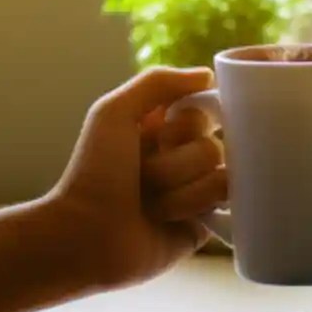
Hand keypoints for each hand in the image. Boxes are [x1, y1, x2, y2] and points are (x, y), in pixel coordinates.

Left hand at [49, 67, 227, 290]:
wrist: (85, 235)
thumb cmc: (94, 173)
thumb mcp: (114, 112)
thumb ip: (158, 83)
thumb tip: (209, 76)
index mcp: (164, 131)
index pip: (205, 113)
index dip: (186, 126)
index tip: (159, 136)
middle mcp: (183, 159)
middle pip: (215, 147)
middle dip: (175, 164)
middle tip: (143, 178)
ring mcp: (196, 193)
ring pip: (222, 178)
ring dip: (179, 192)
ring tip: (150, 205)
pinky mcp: (205, 225)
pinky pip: (226, 207)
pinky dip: (195, 209)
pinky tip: (174, 218)